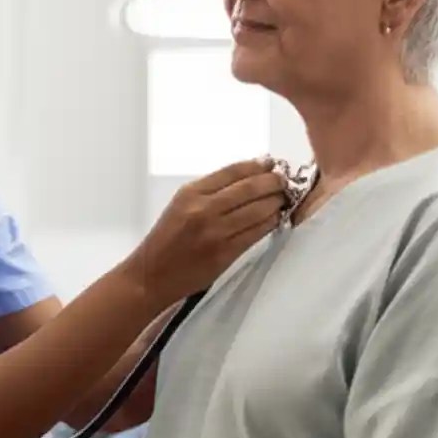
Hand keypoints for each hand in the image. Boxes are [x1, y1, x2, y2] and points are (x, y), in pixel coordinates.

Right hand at [126, 158, 284, 306]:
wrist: (153, 274)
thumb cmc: (167, 239)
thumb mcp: (181, 205)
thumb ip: (210, 191)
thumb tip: (247, 177)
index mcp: (190, 193)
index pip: (233, 171)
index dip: (257, 165)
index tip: (271, 163)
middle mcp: (203, 209)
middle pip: (250, 188)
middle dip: (273, 182)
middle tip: (283, 180)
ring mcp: (216, 232)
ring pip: (259, 210)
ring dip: (277, 202)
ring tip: (284, 198)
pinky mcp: (226, 253)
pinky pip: (257, 232)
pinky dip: (271, 222)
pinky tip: (276, 218)